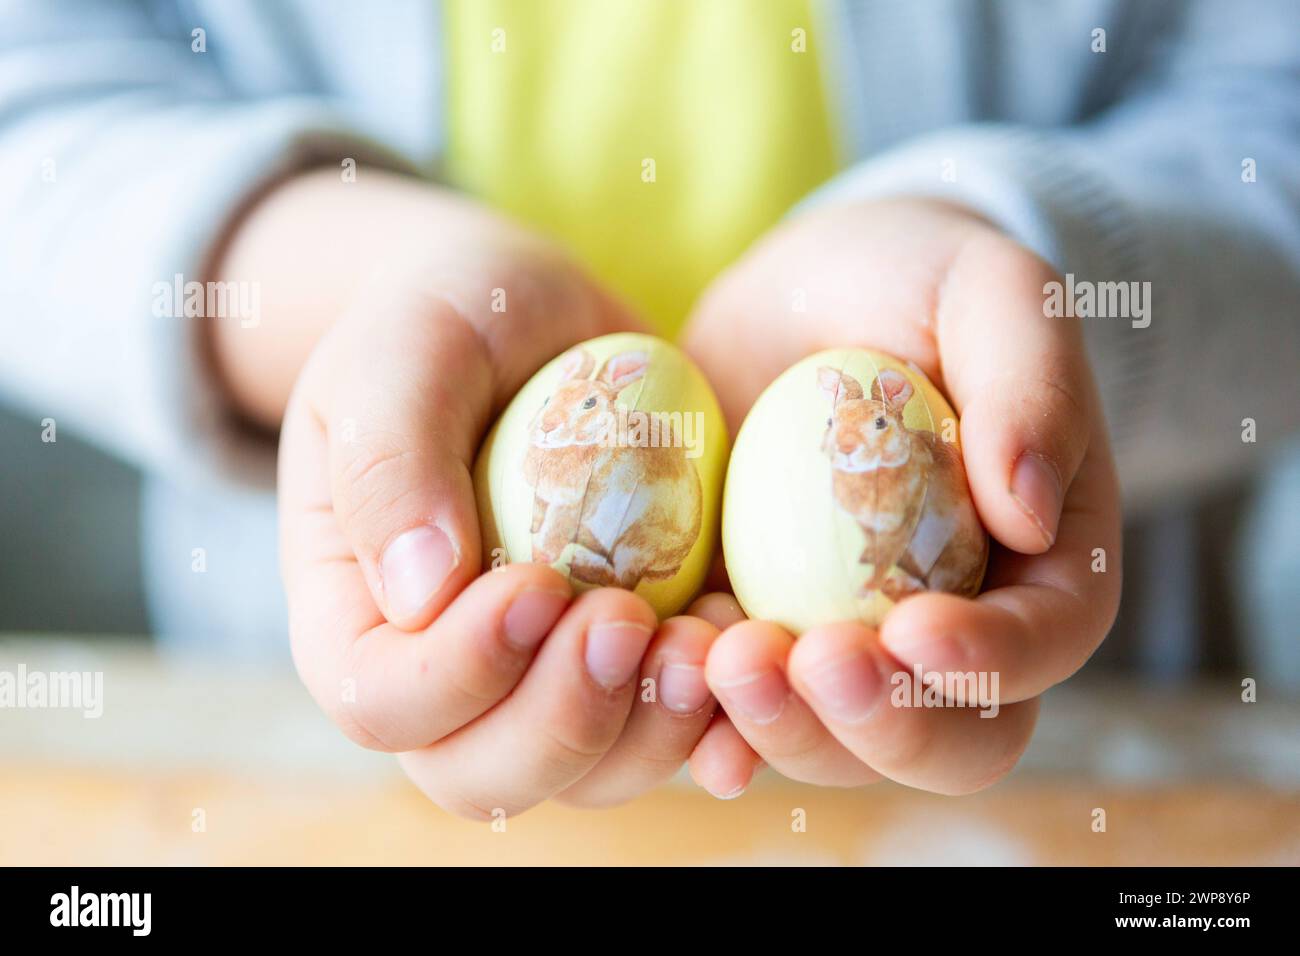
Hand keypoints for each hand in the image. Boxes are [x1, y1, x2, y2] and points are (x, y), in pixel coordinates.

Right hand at [213, 170, 724, 815]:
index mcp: (357, 610)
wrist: (535, 316)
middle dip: (564, 721)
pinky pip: (669, 727)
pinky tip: (754, 653)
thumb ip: (393, 457)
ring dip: (653, 730)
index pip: (381, 699)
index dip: (458, 673)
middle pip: (482, 770)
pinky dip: (718, 714)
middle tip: (628, 621)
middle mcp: (445, 668)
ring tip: (706, 640)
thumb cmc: (449, 318)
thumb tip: (420, 592)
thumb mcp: (405, 348)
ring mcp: (544, 674)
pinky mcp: (632, 655)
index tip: (536, 584)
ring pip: (588, 771)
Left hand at [681, 197, 1121, 794]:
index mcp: (1040, 561)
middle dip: (883, 725)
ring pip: (837, 742)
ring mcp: (850, 640)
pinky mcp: (759, 626)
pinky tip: (666, 679)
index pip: (1046, 642)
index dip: (991, 662)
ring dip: (783, 726)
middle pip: (949, 739)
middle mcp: (955, 626)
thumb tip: (1031, 514)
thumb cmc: (922, 281)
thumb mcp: (993, 293)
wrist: (811, 289)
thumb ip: (1031, 385)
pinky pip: (739, 704)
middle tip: (808, 659)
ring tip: (719, 656)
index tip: (915, 630)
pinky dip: (703, 714)